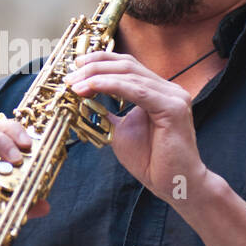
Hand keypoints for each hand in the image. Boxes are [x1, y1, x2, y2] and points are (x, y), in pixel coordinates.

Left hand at [63, 51, 206, 202]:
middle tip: (71, 75)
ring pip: (130, 75)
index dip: (101, 60)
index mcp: (158, 91)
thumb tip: (87, 101)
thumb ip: (109, 113)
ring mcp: (173, 96)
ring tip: (75, 83)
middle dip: (95, 66)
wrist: (175, 185)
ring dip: (97, 76)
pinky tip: (91, 87)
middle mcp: (168, 89)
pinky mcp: (173, 108)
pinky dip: (111, 86)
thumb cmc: (151, 161)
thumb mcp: (122, 130)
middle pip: (127, 65)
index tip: (76, 65)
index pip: (128, 65)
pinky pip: (137, 91)